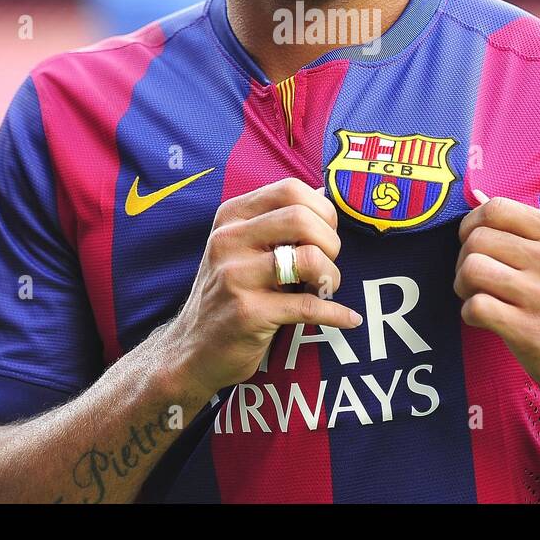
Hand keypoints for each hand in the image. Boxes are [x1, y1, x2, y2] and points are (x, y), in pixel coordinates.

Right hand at [168, 177, 362, 395]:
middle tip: (327, 264)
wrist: (192, 350)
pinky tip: (347, 319)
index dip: (322, 210)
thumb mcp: (240, 248)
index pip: (289, 189)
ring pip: (308, 259)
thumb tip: (324, 198)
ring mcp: (235, 276)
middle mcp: (228, 240)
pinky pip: (308, 307)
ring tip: (327, 288)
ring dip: (331, 276)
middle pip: (301, 218)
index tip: (327, 234)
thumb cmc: (230, 294)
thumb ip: (275, 223)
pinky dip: (337, 314)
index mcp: (231, 216)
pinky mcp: (248, 313)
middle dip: (331, 242)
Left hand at [453, 192, 539, 408]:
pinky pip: (475, 306)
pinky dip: (470, 313)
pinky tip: (484, 319)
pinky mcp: (528, 330)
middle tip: (475, 278)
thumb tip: (481, 208)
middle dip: (464, 258)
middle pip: (477, 239)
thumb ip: (536, 234)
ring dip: (463, 285)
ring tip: (477, 296)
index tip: (472, 241)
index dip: (472, 224)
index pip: (497, 209)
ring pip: (472, 269)